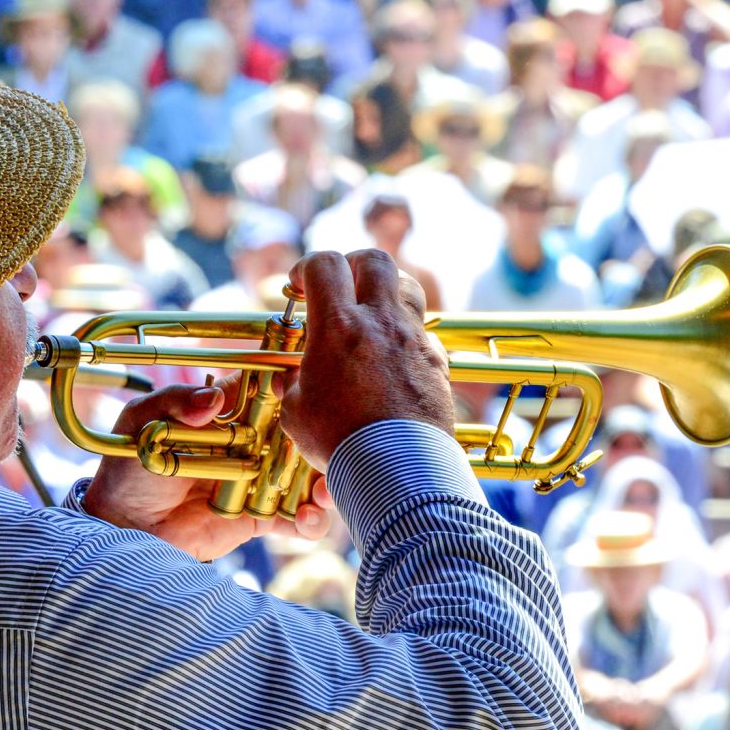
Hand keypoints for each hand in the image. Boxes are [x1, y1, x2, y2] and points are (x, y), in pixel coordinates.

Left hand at [82, 381, 333, 561]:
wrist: (124, 525)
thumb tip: (211, 399)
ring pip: (306, 474)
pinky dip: (310, 520)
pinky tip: (307, 517)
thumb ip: (174, 404)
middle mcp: (251, 442)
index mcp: (226, 412)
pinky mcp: (260, 517)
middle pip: (298, 431)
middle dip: (320, 435)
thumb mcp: (142, 423)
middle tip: (329, 440)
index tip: (307, 386)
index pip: (268, 388)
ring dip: (324, 479)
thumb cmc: (127, 467)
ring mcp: (259, 480)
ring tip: (325, 488)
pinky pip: (295, 518)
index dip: (292, 384)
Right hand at [277, 251, 453, 469]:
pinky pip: (424, 333)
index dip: (306, 267)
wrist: (397, 468)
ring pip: (407, 287)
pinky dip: (407, 337)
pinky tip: (394, 359)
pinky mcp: (437, 361)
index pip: (323, 264)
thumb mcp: (296, 413)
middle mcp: (380, 322)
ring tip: (372, 312)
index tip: (297, 285)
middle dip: (353, 264)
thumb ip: (294, 384)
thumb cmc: (340, 442)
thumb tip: (292, 378)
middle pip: (374, 260)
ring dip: (387, 291)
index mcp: (337, 326)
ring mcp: (413, 339)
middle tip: (341, 284)